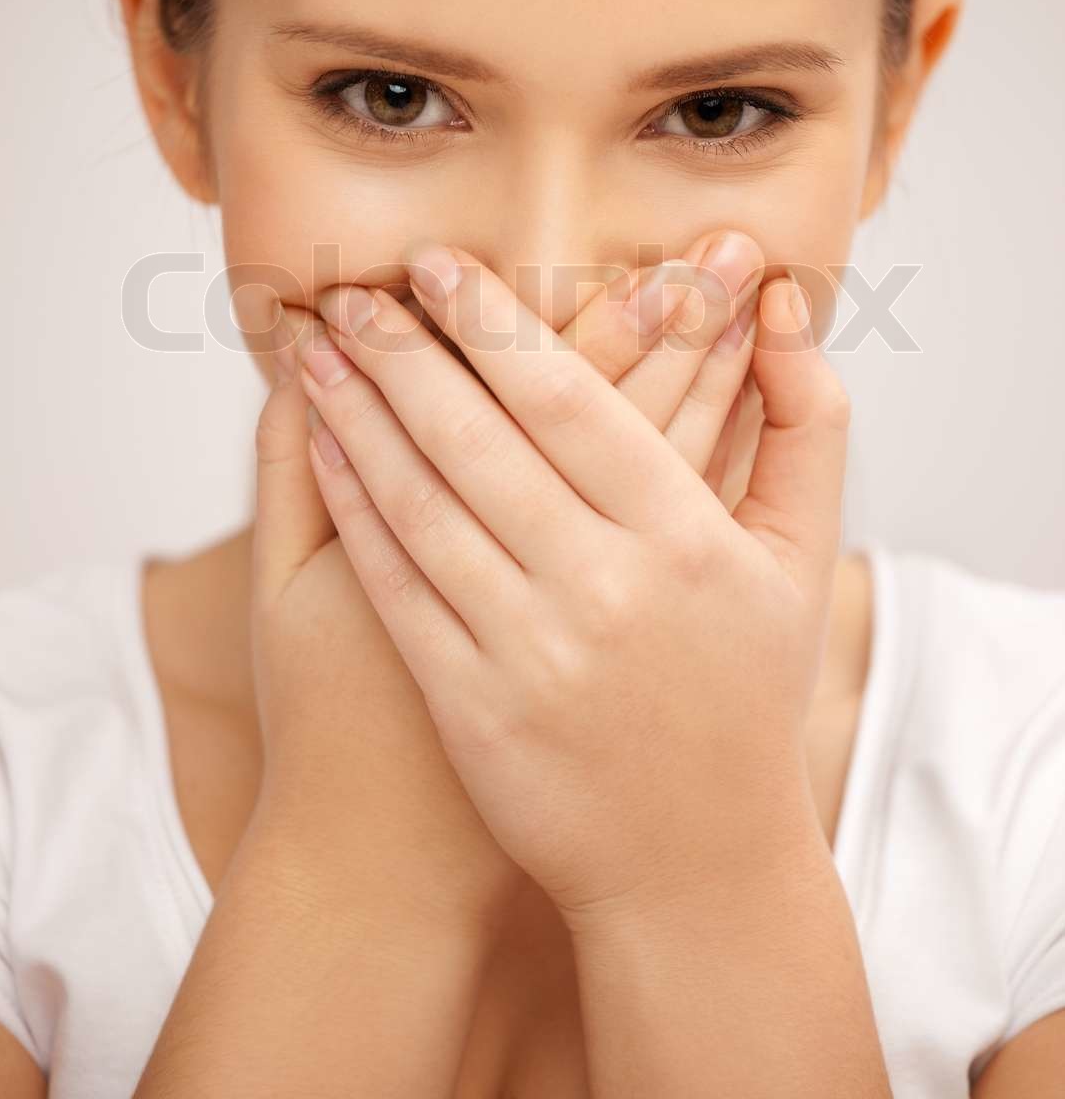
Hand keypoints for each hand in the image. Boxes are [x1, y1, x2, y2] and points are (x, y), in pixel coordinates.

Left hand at [296, 243, 849, 926]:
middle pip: (479, 440)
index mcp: (686, 538)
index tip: (438, 262)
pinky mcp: (470, 707)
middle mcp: (603, 590)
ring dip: (359, 415)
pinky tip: (323, 446)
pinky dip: (353, 505)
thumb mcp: (804, 553)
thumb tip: (785, 301)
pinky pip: (396, 584)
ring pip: (422, 503)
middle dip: (404, 352)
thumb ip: (807, 418)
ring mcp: (529, 653)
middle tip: (352, 291)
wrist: (697, 860)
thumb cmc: (748, 686)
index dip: (495, 323)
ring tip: (317, 350)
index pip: (572, 400)